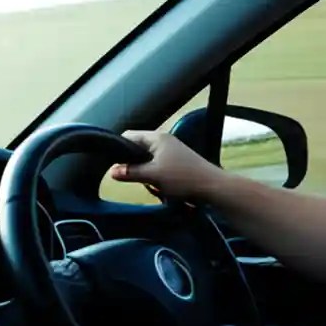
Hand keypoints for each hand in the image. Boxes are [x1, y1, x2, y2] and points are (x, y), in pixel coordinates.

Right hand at [108, 130, 223, 201]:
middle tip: (137, 179)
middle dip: (134, 166)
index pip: (129, 136)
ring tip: (154, 186)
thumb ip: (130, 172)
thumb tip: (112, 171)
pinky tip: (163, 189)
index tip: (113, 163)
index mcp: (157, 138)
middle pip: (137, 150)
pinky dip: (157, 180)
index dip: (118, 148)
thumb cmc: (183, 178)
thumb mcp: (152, 176)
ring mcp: (172, 152)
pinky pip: (159, 169)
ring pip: (147, 162)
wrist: (212, 188)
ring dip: (147, 176)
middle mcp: (164, 141)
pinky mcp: (178, 163)